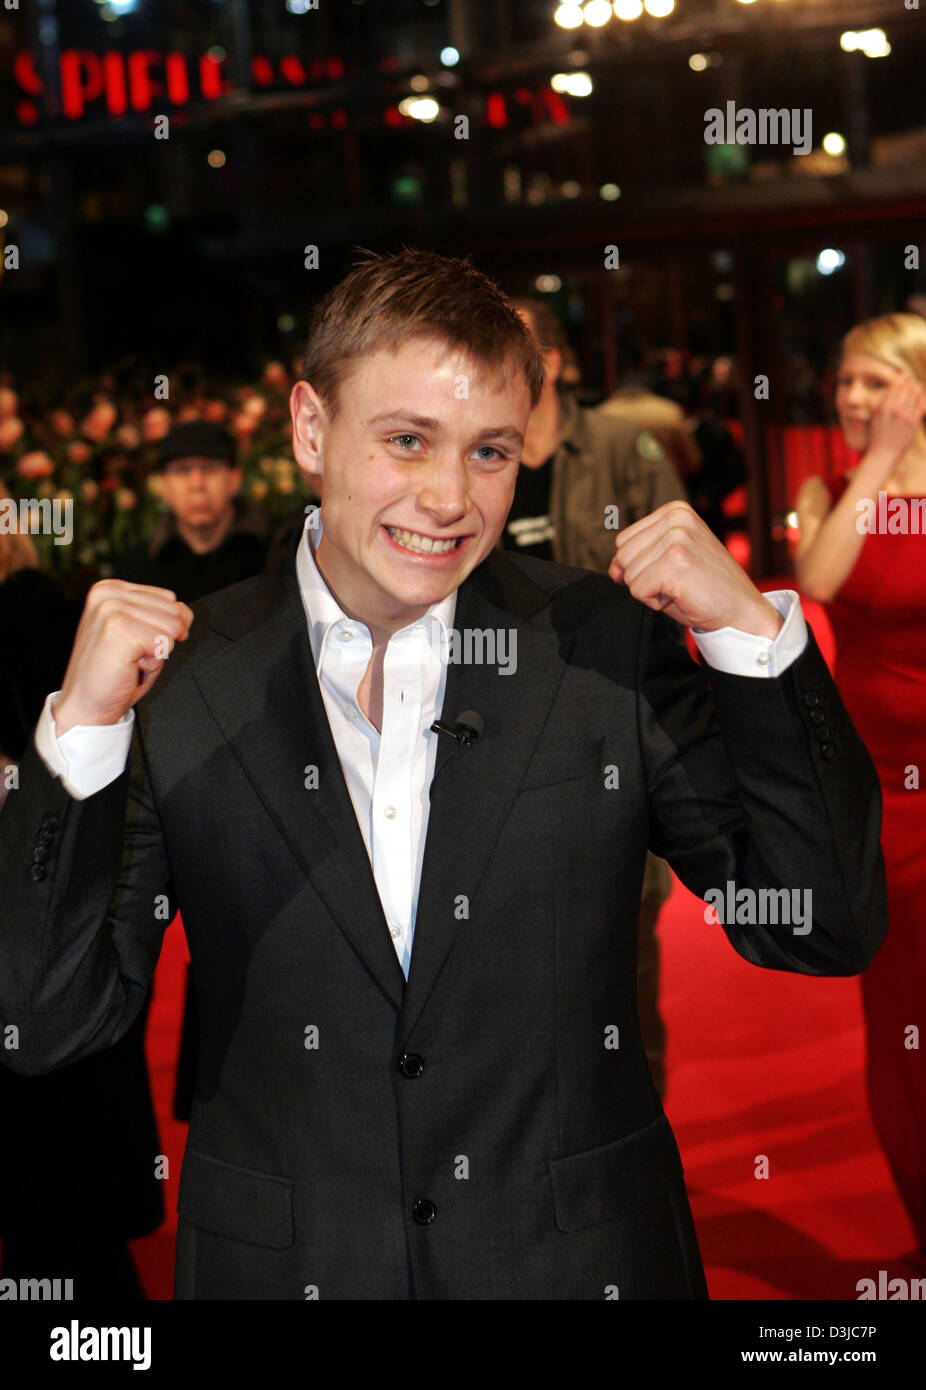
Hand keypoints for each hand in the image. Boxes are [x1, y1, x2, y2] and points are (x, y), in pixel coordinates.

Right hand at [54, 580, 193, 734]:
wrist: (86, 705)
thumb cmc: (112, 674)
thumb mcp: (144, 635)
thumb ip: (165, 616)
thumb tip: (185, 613)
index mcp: (110, 589)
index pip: (169, 599)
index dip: (162, 628)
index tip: (134, 644)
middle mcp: (108, 594)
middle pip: (174, 611)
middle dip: (161, 640)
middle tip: (130, 655)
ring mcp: (111, 609)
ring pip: (172, 627)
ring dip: (156, 652)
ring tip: (128, 660)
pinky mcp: (118, 628)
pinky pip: (165, 643)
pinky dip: (153, 662)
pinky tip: (128, 666)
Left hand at [608, 500, 781, 637]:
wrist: (742, 612)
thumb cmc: (706, 590)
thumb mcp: (672, 560)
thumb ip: (641, 554)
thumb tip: (614, 568)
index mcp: (674, 511)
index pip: (624, 541)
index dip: (641, 566)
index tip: (674, 572)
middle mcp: (676, 518)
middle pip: (622, 557)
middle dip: (643, 578)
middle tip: (678, 583)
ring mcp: (677, 539)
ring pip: (629, 575)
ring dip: (651, 591)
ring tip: (682, 588)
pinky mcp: (675, 562)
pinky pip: (638, 590)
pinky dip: (655, 602)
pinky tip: (683, 596)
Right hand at [863, 374, 925, 478]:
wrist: (883, 454)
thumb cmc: (877, 435)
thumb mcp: (874, 417)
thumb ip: (880, 404)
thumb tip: (888, 392)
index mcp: (883, 407)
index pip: (895, 387)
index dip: (901, 379)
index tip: (904, 374)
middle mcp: (894, 410)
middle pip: (906, 390)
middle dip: (910, 383)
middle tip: (912, 379)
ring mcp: (905, 417)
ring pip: (914, 397)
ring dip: (917, 389)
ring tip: (918, 386)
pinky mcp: (913, 424)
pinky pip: (920, 407)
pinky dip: (921, 400)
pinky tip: (922, 396)